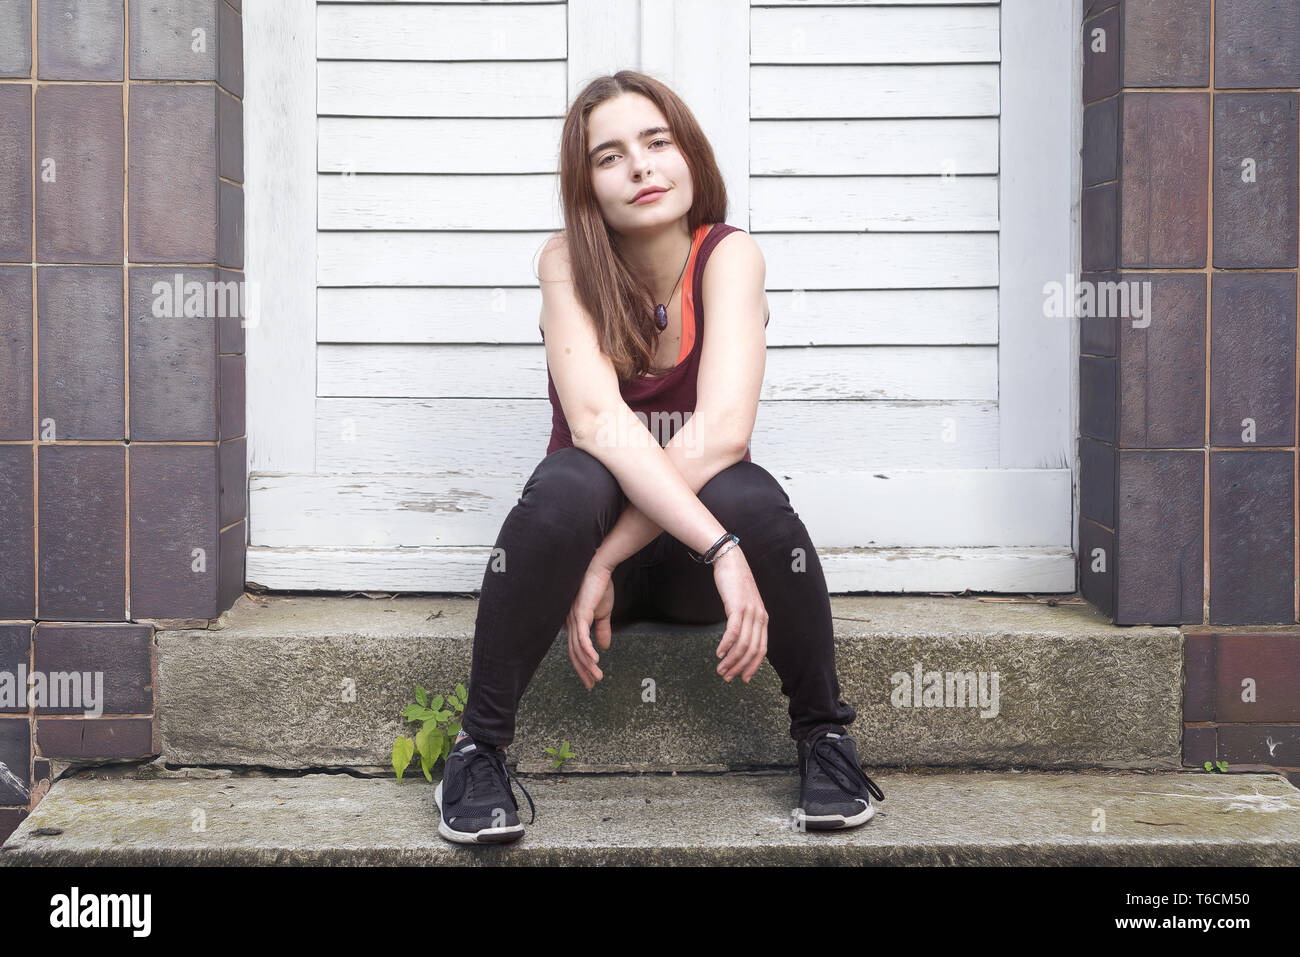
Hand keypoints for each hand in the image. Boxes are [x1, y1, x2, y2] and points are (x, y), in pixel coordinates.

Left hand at [567, 559, 615, 689]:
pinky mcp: (580, 614)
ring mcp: (574, 619)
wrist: (600, 570)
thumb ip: (602, 630)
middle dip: (583, 670)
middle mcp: (570, 623)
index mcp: (575, 624)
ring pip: (578, 648)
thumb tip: (604, 647)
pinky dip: (588, 651)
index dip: (582, 666)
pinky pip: (582, 637)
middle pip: (575, 653)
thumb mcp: (604, 613)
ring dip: (588, 664)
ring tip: (597, 676)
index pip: (576, 650)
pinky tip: (595, 661)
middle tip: (592, 684)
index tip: (589, 679)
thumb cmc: (600, 587)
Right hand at [709, 544, 768, 682]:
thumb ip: (745, 621)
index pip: (762, 649)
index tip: (743, 678)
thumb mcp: (744, 605)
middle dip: (740, 667)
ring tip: (720, 669)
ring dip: (731, 660)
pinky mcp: (737, 607)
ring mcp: (749, 612)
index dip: (753, 666)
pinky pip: (733, 632)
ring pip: (743, 644)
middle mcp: (759, 617)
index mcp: (763, 619)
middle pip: (753, 650)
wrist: (731, 561)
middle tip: (727, 677)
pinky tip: (719, 653)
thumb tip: (738, 638)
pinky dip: (726, 645)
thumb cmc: (735, 584)